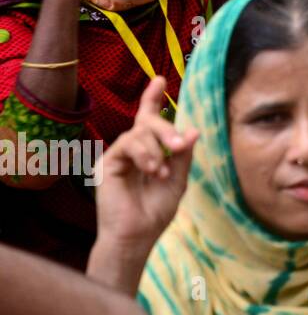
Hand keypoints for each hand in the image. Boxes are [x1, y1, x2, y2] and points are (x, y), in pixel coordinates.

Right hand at [93, 78, 197, 253]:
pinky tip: (153, 170)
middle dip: (165, 128)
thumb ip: (183, 155)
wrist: (137, 235)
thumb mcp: (179, 180)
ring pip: (138, 132)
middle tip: (178, 145)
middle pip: (146, 122)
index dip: (152, 99)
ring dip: (156, 148)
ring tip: (162, 172)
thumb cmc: (156, 211)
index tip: (160, 80)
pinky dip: (144, 155)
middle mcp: (132, 150)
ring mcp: (118, 156)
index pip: (149, 120)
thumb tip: (193, 129)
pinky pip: (127, 144)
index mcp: (149, 152)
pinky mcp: (108, 163)